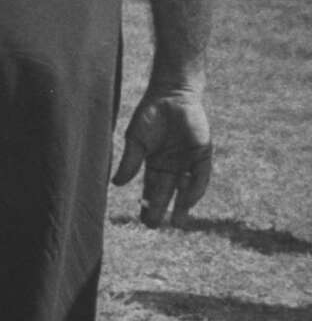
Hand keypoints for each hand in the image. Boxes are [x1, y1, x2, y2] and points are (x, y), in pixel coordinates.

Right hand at [111, 91, 212, 227]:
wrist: (171, 95)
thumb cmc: (150, 115)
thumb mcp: (135, 140)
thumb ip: (129, 162)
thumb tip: (117, 184)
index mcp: (154, 163)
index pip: (149, 189)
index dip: (146, 204)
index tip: (141, 219)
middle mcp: (172, 166)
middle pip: (165, 192)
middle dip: (159, 208)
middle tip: (153, 225)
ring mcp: (188, 162)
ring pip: (185, 189)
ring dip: (181, 205)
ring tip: (176, 222)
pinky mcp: (203, 155)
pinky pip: (200, 176)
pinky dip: (195, 189)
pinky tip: (188, 201)